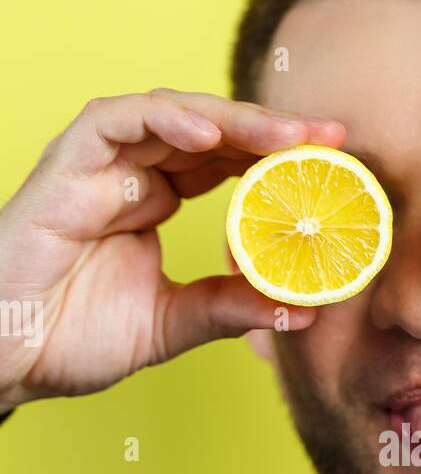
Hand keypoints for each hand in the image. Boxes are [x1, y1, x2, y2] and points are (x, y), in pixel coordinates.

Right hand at [0, 90, 344, 407]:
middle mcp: (130, 175)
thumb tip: (300, 311)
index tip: (335, 164)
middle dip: (272, 130)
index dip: (278, 158)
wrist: (7, 359)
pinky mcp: (65, 166)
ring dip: (232, 119)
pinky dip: (163, 118)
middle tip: (331, 135)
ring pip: (171, 114)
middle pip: (209, 131)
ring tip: (285, 135)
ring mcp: (97, 166)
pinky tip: (209, 134)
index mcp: (153, 201)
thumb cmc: (70, 339)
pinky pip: (115, 120)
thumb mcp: (171, 324)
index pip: (226, 162)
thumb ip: (229, 308)